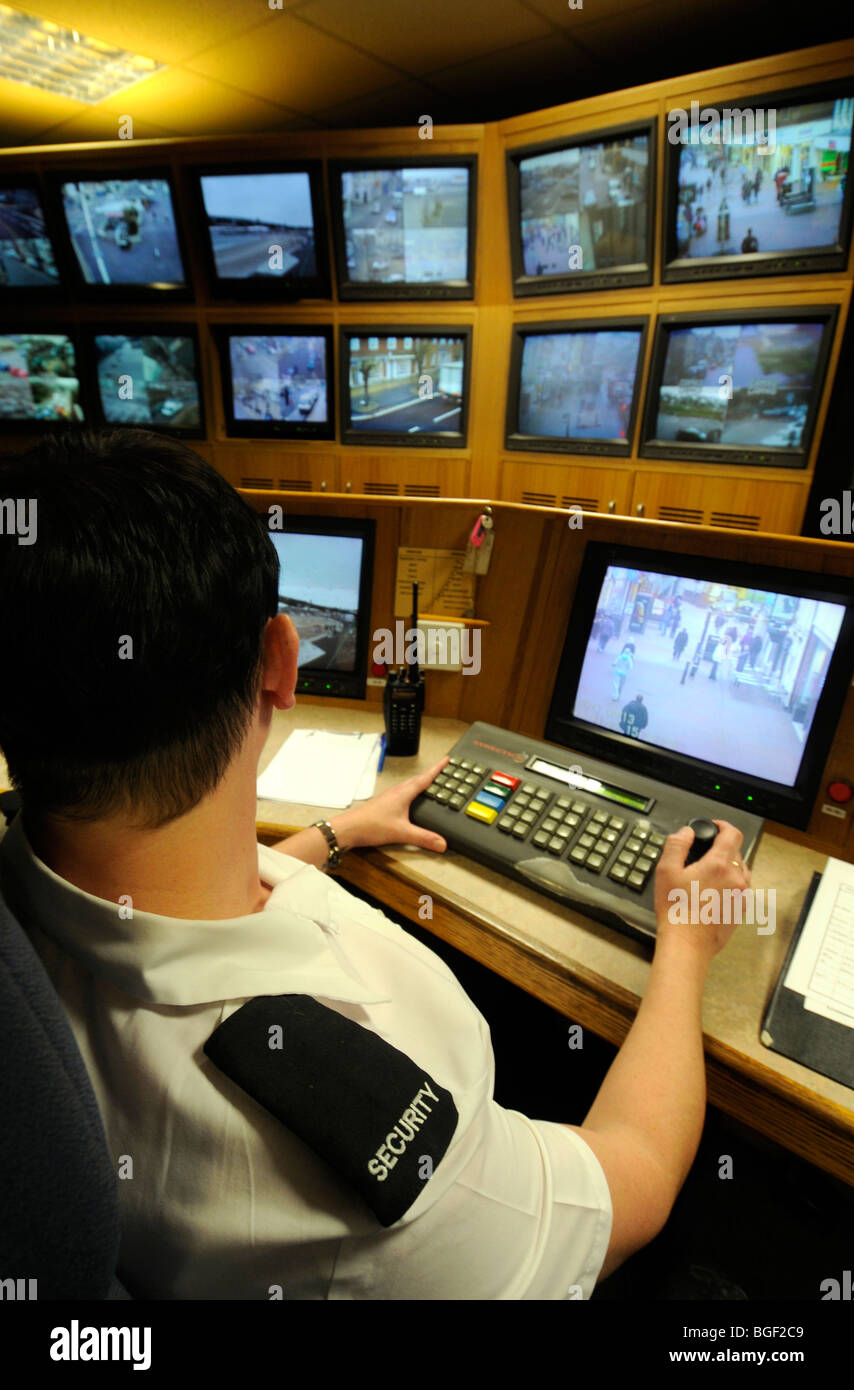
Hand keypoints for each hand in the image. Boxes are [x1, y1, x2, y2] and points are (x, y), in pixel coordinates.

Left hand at [329, 758, 449, 853]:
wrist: (349, 828)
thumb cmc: (370, 826)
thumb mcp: (402, 833)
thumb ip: (423, 838)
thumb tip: (442, 842)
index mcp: (403, 794)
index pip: (424, 778)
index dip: (437, 768)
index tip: (446, 760)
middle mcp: (396, 792)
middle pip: (417, 779)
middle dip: (430, 774)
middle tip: (441, 771)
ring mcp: (388, 797)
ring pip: (408, 786)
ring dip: (420, 783)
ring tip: (428, 784)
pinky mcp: (383, 804)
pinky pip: (401, 793)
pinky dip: (410, 792)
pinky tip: (409, 800)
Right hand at [653, 819, 750, 959]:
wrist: (687, 945)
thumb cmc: (676, 911)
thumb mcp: (666, 871)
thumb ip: (677, 844)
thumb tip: (686, 832)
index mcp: (720, 865)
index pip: (733, 834)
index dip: (723, 825)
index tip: (715, 827)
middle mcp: (736, 879)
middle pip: (737, 852)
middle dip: (721, 847)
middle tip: (702, 854)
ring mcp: (741, 896)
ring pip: (741, 871)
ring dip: (728, 866)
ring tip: (707, 873)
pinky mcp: (740, 910)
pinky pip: (740, 888)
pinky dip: (729, 883)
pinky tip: (711, 892)